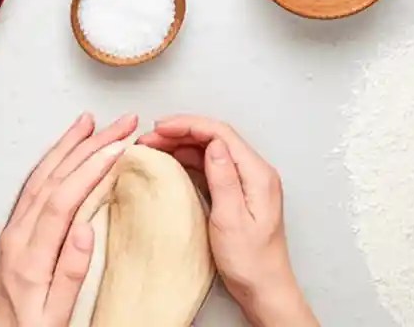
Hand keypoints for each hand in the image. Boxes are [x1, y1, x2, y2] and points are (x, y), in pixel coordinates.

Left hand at [0, 113, 137, 326]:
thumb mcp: (56, 316)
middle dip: (86, 145)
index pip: (63, 199)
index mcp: (29, 257)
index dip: (90, 169)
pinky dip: (50, 165)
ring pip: (40, 179)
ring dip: (66, 147)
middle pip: (52, 180)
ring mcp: (12, 233)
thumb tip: (86, 229)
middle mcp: (17, 238)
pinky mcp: (13, 236)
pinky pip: (32, 189)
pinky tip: (63, 155)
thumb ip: (71, 272)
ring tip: (89, 123)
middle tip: (117, 123)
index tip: (117, 147)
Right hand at [137, 116, 317, 326]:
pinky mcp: (236, 192)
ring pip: (210, 150)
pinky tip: (170, 162)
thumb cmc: (250, 261)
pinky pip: (209, 166)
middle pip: (214, 137)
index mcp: (257, 174)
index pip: (220, 134)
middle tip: (149, 138)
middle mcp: (254, 172)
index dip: (188, 125)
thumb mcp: (231, 220)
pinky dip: (187, 159)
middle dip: (180, 132)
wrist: (264, 288)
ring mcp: (245, 181)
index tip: (159, 128)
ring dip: (181, 144)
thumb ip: (223, 178)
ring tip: (153, 147)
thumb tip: (213, 143)